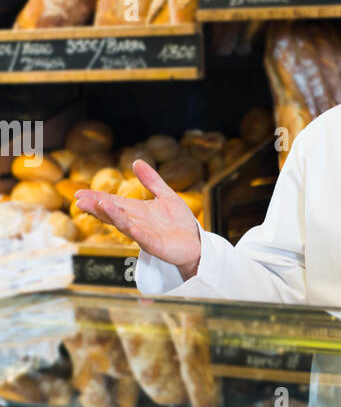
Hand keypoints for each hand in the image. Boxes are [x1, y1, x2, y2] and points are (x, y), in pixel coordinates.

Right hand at [74, 159, 201, 279]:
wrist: (195, 243)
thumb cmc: (179, 222)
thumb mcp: (166, 196)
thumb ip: (151, 180)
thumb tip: (136, 161)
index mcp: (137, 210)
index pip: (113, 202)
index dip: (96, 197)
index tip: (78, 193)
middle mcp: (136, 222)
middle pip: (113, 213)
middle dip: (96, 207)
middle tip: (79, 201)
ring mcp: (144, 235)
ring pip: (125, 225)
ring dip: (112, 216)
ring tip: (100, 205)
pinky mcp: (155, 246)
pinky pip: (144, 238)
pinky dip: (136, 232)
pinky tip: (128, 226)